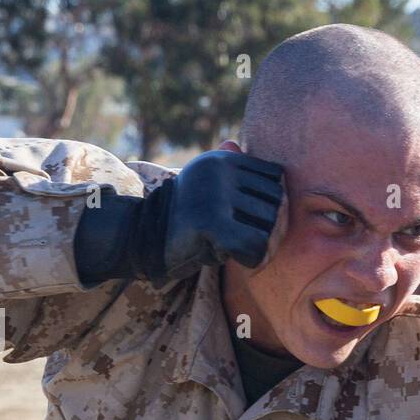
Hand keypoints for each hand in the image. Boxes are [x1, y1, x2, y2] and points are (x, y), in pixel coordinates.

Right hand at [74, 149, 284, 285]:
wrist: (143, 237)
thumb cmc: (185, 217)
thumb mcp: (208, 187)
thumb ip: (236, 174)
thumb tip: (262, 162)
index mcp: (223, 160)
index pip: (275, 178)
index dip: (272, 203)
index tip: (252, 219)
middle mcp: (220, 172)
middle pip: (277, 202)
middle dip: (269, 227)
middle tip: (247, 239)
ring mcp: (215, 196)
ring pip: (270, 226)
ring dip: (260, 245)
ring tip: (236, 247)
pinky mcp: (211, 224)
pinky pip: (255, 246)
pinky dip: (253, 259)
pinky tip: (238, 258)